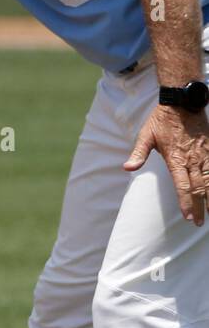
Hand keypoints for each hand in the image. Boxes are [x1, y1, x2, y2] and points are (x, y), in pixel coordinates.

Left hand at [125, 104, 208, 224]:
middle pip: (199, 188)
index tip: (187, 217)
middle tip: (199, 223)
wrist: (182, 103)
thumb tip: (127, 168)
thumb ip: (138, 153)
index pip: (182, 185)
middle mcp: (192, 159)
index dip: (185, 202)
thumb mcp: (146, 136)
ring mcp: (204, 154)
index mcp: (176, 158)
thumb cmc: (161, 121)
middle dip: (199, 207)